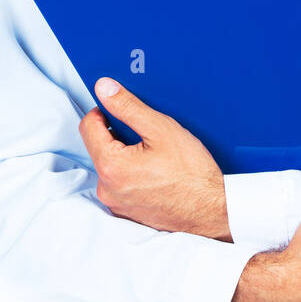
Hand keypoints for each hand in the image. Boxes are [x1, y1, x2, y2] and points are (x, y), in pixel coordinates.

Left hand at [78, 78, 229, 238]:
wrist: (212, 210)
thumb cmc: (192, 174)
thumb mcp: (161, 129)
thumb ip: (128, 107)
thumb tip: (104, 89)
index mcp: (111, 166)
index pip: (88, 127)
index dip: (103, 111)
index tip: (118, 108)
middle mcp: (107, 189)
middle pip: (99, 147)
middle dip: (117, 135)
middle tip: (146, 133)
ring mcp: (117, 203)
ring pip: (110, 166)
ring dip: (125, 155)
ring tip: (155, 155)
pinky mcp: (127, 212)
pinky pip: (120, 184)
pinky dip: (132, 174)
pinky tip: (155, 172)